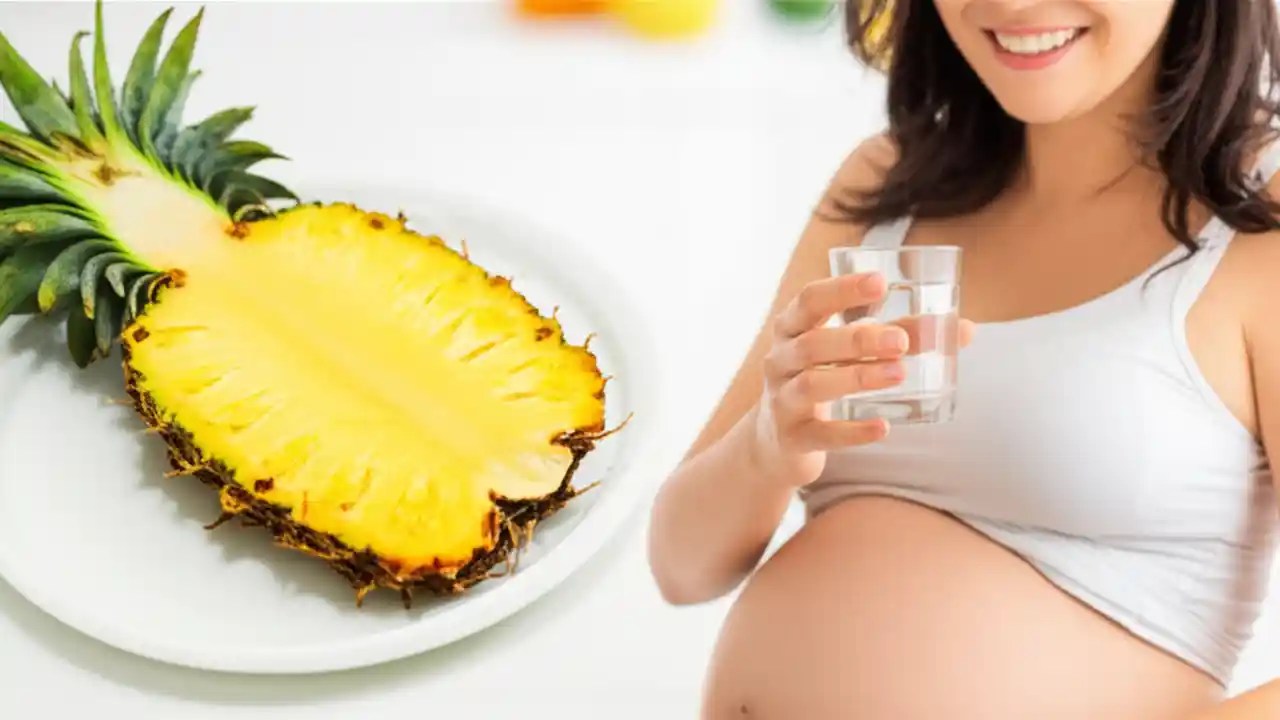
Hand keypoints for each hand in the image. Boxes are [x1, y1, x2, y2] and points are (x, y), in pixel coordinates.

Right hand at [751, 271, 972, 487]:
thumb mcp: (851, 352)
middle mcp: (781, 360)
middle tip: (901, 341)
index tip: (880, 283)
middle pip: (813, 343)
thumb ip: (901, 336)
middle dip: (858, 339)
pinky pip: (821, 435)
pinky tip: (882, 427)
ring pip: (813, 385)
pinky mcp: (792, 437)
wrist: (777, 440)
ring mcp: (782, 400)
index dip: (841, 289)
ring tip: (899, 374)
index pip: (809, 300)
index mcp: (793, 328)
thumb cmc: (823, 378)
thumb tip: (963, 329)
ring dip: (858, 378)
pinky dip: (852, 431)